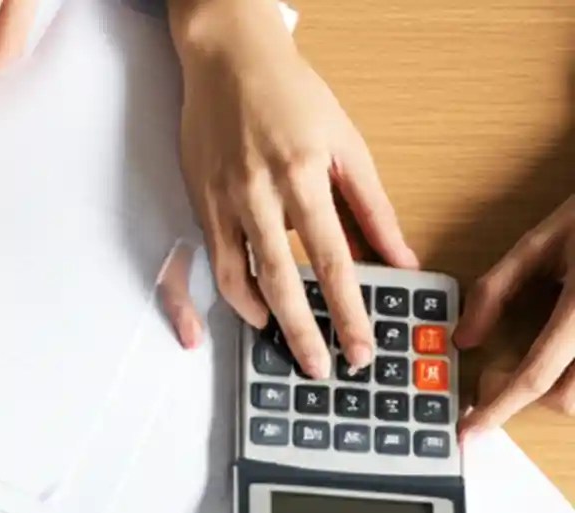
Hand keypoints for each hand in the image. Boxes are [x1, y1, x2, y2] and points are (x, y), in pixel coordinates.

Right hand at [167, 0, 417, 376]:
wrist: (227, 60)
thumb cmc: (292, 95)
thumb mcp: (349, 144)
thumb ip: (373, 208)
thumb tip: (399, 259)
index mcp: (304, 176)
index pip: (333, 261)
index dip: (348, 312)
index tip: (359, 349)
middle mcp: (258, 194)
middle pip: (280, 282)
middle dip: (300, 333)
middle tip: (317, 368)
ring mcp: (221, 201)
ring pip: (235, 279)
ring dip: (258, 318)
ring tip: (280, 339)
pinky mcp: (198, 203)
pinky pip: (209, 261)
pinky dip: (222, 293)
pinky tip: (234, 312)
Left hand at [455, 195, 574, 437]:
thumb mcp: (538, 244)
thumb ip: (496, 291)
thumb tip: (463, 339)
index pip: (537, 374)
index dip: (499, 407)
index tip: (469, 431)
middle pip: (567, 398)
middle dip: (526, 396)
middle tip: (494, 375)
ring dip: (557, 390)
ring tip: (531, 365)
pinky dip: (574, 375)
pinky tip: (559, 355)